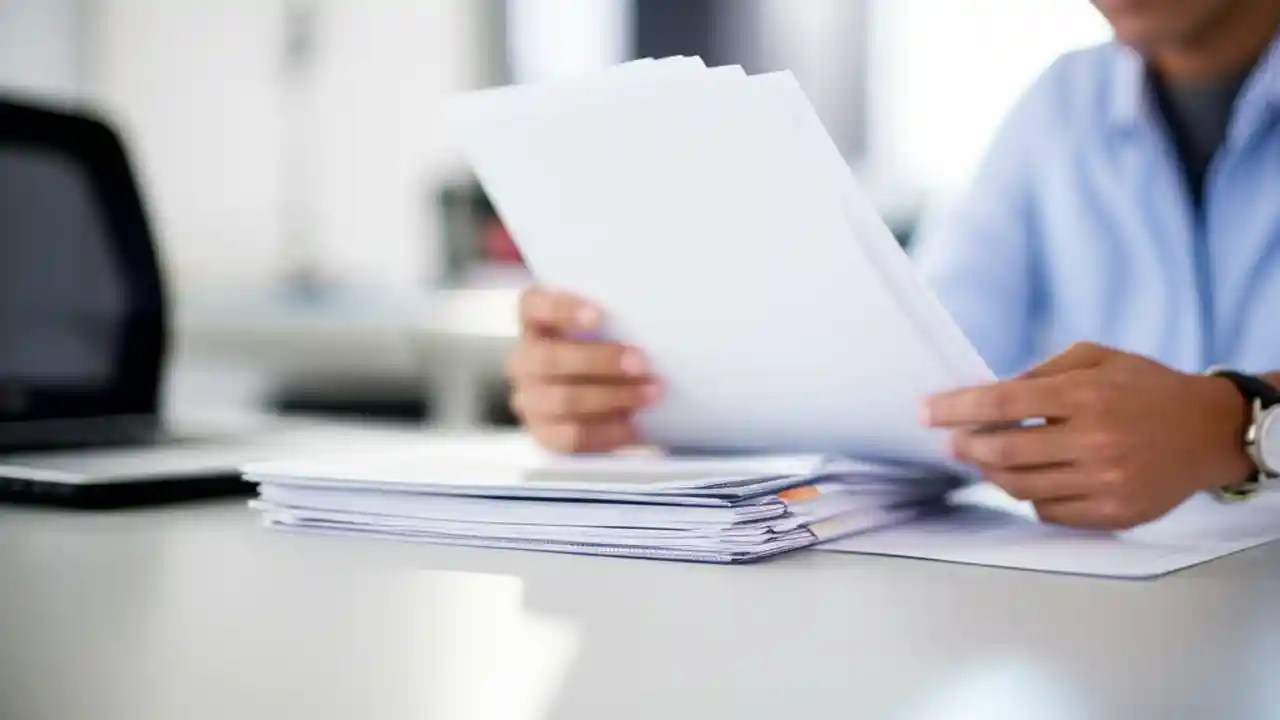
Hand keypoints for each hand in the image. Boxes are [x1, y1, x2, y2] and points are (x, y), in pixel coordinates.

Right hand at [506, 287, 659, 452]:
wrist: (596, 400)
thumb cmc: (604, 351)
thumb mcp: (603, 330)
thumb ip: (613, 324)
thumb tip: (650, 327)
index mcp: (534, 322)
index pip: (533, 306)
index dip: (561, 309)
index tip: (598, 314)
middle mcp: (524, 361)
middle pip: (549, 359)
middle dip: (599, 360)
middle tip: (640, 362)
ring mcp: (530, 400)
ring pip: (563, 400)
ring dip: (612, 396)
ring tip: (649, 393)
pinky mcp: (544, 434)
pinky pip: (573, 437)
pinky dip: (607, 431)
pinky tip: (634, 425)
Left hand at [922, 342, 1252, 528]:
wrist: (1209, 430)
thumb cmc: (1144, 387)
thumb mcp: (1095, 358)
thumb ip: (1039, 374)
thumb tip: (987, 396)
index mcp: (1086, 395)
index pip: (1002, 404)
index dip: (956, 408)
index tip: (925, 412)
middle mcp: (1094, 441)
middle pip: (1003, 452)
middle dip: (965, 447)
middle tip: (949, 441)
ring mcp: (1105, 483)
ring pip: (1020, 488)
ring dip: (990, 473)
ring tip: (981, 459)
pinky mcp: (1114, 514)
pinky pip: (1048, 512)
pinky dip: (1028, 496)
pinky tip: (1025, 478)